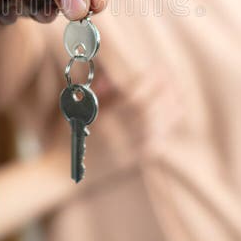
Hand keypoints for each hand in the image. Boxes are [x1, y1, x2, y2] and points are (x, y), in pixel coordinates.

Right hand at [47, 65, 184, 181]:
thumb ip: (95, 93)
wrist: (62, 172)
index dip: (148, 83)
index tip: (157, 69)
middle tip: (174, 78)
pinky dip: (166, 131)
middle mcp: (117, 137)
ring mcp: (125, 151)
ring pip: (156, 130)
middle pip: (149, 113)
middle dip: (165, 94)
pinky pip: (154, 146)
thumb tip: (111, 76)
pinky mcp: (130, 163)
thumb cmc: (67, 135)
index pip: (132, 100)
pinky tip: (172, 119)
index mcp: (102, 122)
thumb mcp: (76, 110)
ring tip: (179, 96)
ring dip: (171, 111)